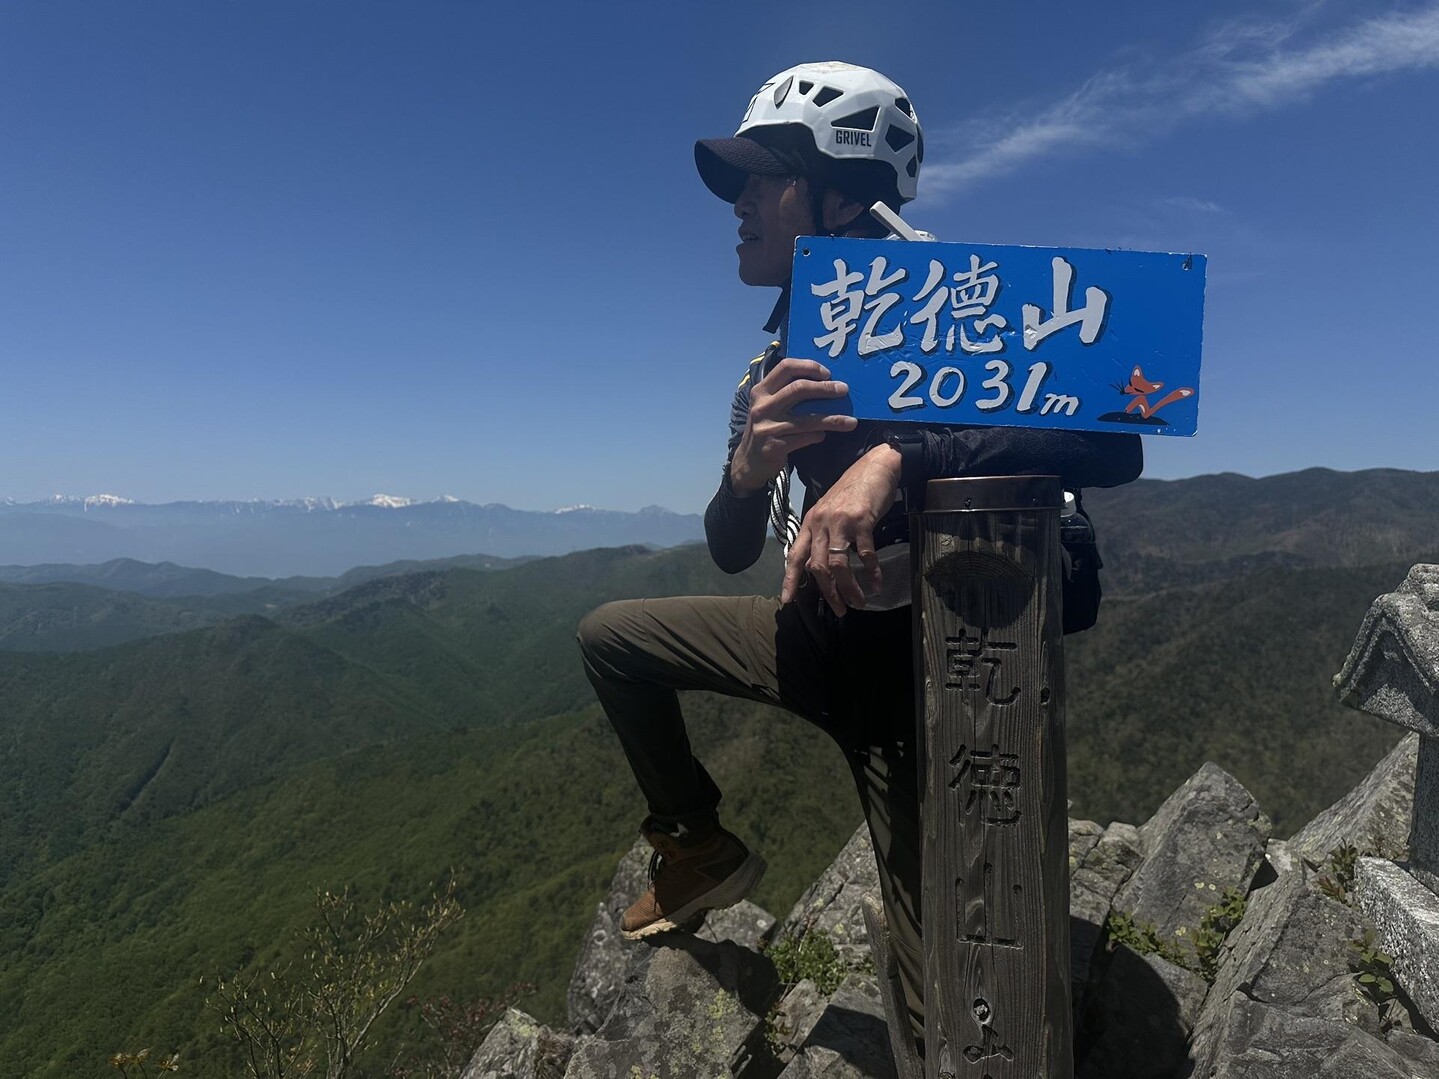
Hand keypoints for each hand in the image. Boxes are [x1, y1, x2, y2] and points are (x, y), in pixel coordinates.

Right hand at [730, 358, 856, 495]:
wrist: (749, 461)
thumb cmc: (766, 428)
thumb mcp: (768, 406)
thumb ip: (786, 392)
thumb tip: (824, 381)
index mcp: (761, 391)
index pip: (786, 367)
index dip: (809, 366)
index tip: (827, 373)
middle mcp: (762, 406)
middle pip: (799, 389)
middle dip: (825, 388)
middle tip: (844, 390)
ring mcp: (767, 428)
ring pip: (807, 419)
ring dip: (833, 419)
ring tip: (851, 421)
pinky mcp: (774, 447)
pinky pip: (805, 438)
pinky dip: (819, 436)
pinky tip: (825, 435)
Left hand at [782, 444, 901, 615]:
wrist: (874, 467)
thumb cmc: (852, 492)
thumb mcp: (829, 513)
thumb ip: (822, 537)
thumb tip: (819, 567)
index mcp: (809, 523)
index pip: (795, 555)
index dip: (790, 580)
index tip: (787, 601)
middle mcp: (820, 523)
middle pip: (818, 567)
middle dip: (828, 593)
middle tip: (839, 610)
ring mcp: (840, 522)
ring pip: (838, 565)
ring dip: (848, 588)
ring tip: (858, 602)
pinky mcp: (861, 521)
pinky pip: (864, 554)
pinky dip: (871, 572)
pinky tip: (876, 583)